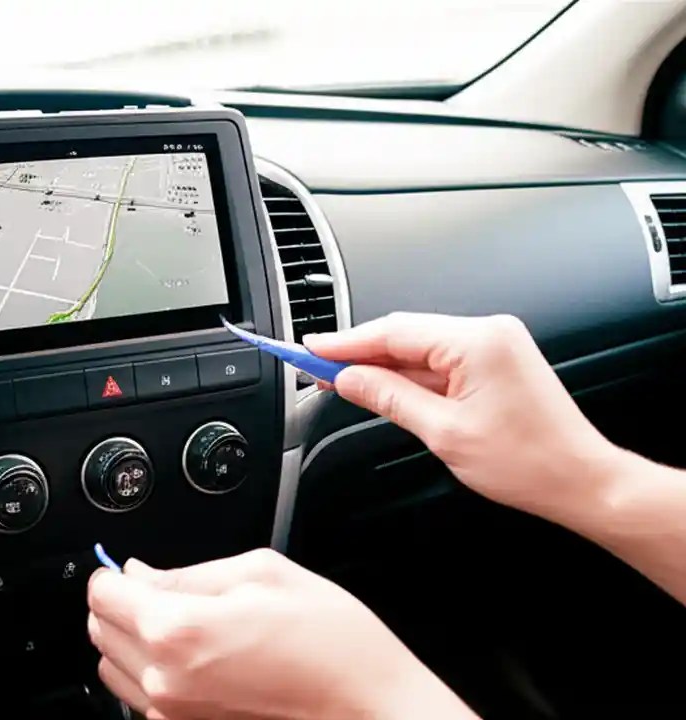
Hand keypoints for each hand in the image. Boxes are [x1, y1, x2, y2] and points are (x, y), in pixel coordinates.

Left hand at [86, 549, 474, 719]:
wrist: (368, 706)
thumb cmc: (331, 642)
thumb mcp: (262, 574)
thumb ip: (188, 573)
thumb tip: (140, 573)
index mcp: (178, 629)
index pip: (102, 593)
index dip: (114, 573)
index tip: (130, 569)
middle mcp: (164, 680)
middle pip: (99, 630)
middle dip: (122, 604)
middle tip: (162, 592)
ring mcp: (172, 714)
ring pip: (111, 667)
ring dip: (131, 641)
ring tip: (182, 628)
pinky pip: (140, 697)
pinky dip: (151, 674)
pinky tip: (194, 660)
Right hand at [305, 313, 623, 518]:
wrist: (580, 480)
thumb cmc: (529, 462)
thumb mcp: (443, 432)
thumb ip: (388, 397)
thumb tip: (348, 380)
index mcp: (477, 342)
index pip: (393, 332)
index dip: (344, 343)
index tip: (308, 349)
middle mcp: (488, 333)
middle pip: (403, 334)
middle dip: (357, 353)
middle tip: (314, 368)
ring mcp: (494, 345)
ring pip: (419, 347)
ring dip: (382, 365)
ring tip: (341, 382)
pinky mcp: (496, 361)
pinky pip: (440, 359)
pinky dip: (409, 373)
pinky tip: (383, 387)